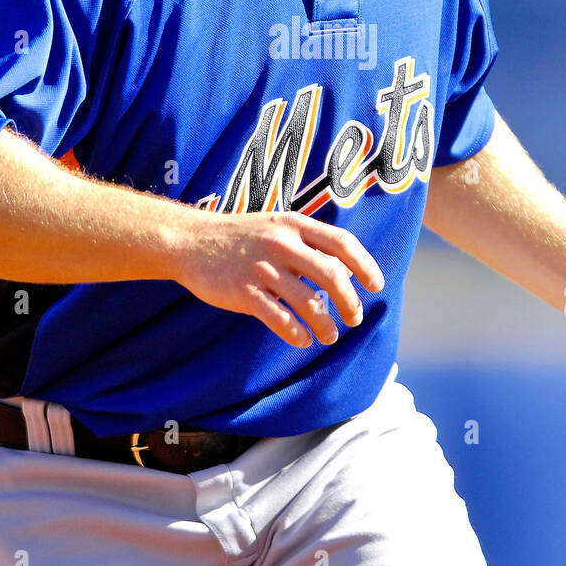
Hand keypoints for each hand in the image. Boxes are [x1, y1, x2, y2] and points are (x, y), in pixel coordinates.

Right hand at [167, 208, 384, 348]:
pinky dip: (296, 334)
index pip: (341, 243)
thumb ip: (307, 243)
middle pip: (332, 275)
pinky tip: (302, 340)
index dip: (364, 265)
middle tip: (354, 318)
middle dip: (350, 302)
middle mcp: (281, 244)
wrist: (189, 240)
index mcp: (293, 225)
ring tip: (329, 336)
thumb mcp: (275, 226)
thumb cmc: (239, 236)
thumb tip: (345, 270)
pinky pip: (279, 318)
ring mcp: (262, 268)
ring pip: (309, 302)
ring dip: (326, 325)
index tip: (376, 286)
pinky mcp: (243, 292)